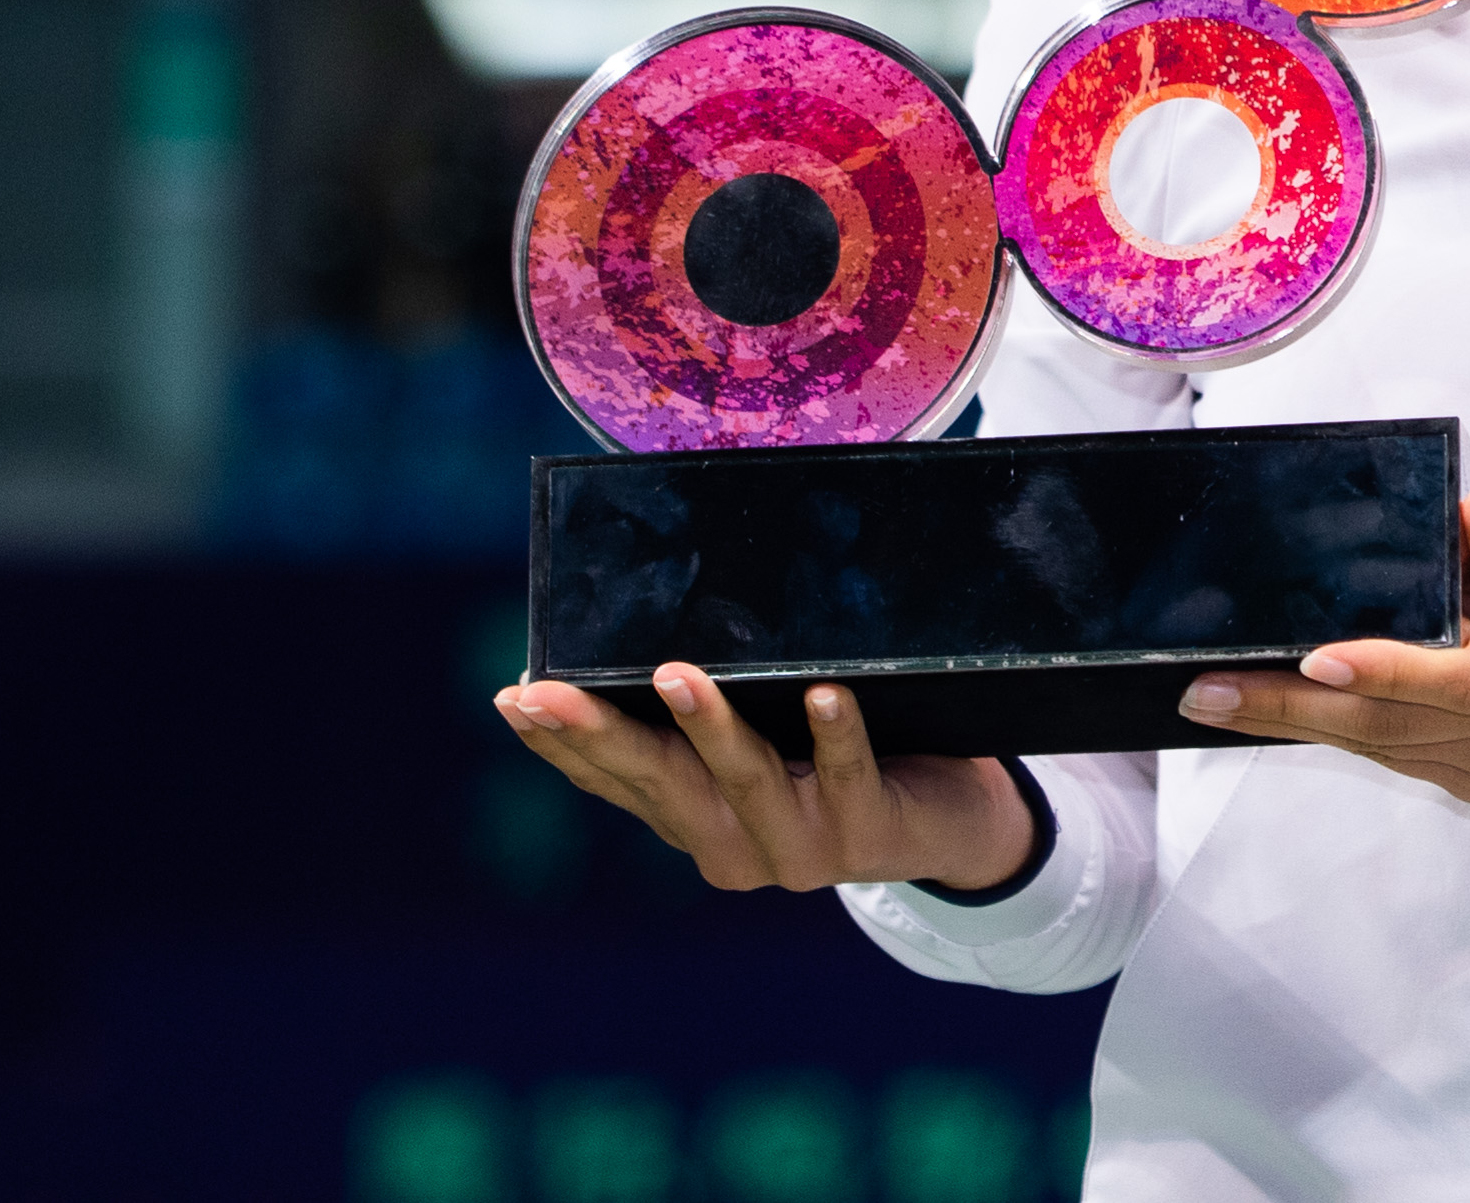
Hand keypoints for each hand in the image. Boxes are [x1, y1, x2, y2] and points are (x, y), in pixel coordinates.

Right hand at [497, 666, 1038, 893]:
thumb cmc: (847, 758)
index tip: (513, 697)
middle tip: (547, 690)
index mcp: (696, 819)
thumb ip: (720, 704)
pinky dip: (836, 734)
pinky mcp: (868, 835)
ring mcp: (800, 848)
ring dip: (708, 726)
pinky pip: (848, 775)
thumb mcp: (771, 732)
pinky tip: (827, 693)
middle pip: (658, 782)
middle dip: (598, 733)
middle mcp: (733, 845)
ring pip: (745, 781)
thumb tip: (662, 621)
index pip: (616, 779)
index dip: (561, 742)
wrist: (957, 827)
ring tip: (675, 674)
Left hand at [1175, 493, 1469, 810]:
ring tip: (1224, 702)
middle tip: (1206, 693)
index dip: (1379, 671)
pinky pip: (1404, 764)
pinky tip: (1295, 717)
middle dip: (1289, 711)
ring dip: (1303, 729)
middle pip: (1388, 728)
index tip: (1311, 657)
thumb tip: (1466, 508)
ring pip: (1385, 752)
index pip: (1449, 679)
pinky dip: (1351, 738)